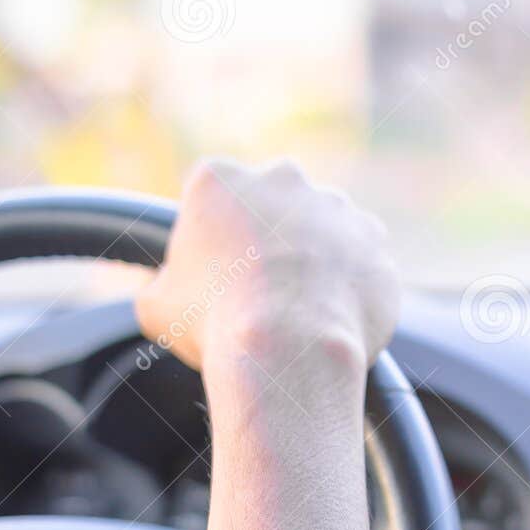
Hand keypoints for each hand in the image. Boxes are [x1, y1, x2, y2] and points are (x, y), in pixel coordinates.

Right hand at [135, 160, 398, 377]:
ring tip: (299, 313)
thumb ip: (161, 286)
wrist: (290, 349)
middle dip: (267, 240)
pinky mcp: (374, 241)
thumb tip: (165, 293)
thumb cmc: (216, 324)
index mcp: (220, 180)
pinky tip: (332, 319)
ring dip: (313, 260)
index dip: (211, 240)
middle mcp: (282, 179)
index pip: (212, 199)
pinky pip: (360, 262)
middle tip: (258, 293)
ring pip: (321, 230)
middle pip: (271, 206)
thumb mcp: (156, 308)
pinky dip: (350, 285)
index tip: (214, 275)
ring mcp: (336, 207)